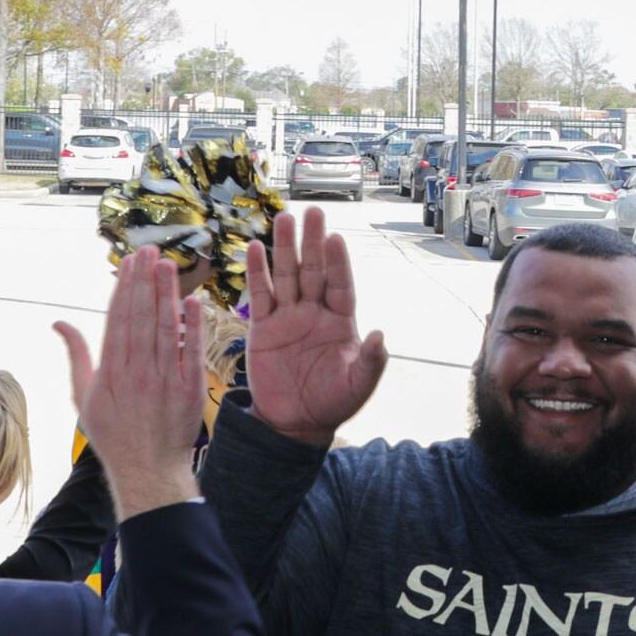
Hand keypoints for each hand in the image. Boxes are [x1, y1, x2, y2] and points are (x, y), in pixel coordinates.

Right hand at [56, 246, 206, 518]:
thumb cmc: (114, 433)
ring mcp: (165, 381)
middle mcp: (137, 372)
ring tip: (168, 265)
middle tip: (150, 250)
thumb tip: (58, 322)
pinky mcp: (191, 390)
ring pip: (166, 329)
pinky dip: (193, 327)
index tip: (129, 261)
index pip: (117, 318)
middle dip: (145, 281)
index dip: (124, 287)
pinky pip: (192, 352)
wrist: (148, 470)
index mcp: (110, 371)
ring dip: (167, 294)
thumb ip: (77, 354)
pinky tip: (193, 302)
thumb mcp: (85, 396)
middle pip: (141, 317)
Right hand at [243, 208, 387, 445]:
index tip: (335, 238)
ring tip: (284, 218)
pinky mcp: (263, 327)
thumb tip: (381, 336)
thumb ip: (370, 362)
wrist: (294, 423)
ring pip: (286, 275)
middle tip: (312, 212)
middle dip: (312, 242)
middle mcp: (314, 312)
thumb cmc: (332, 403)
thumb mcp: (357, 386)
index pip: (340, 285)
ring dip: (285, 248)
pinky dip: (256, 272)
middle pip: (313, 270)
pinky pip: (260, 294)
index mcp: (340, 322)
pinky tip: (254, 248)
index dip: (338, 263)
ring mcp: (288, 317)